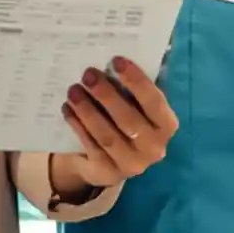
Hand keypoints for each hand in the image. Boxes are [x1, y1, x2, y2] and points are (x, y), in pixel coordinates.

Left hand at [55, 56, 177, 196]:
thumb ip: (133, 87)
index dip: (137, 81)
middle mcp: (154, 148)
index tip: (116, 60)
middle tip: (87, 74)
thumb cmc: (126, 119)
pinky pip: (91, 146)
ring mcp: (132, 164)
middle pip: (129, 120)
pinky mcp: (108, 172)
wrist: (109, 160)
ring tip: (73, 91)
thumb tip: (114, 59)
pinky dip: (78, 126)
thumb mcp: (135, 105)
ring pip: (107, 135)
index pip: (154, 102)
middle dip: (106, 95)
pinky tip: (67, 109)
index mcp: (166, 125)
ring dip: (88, 110)